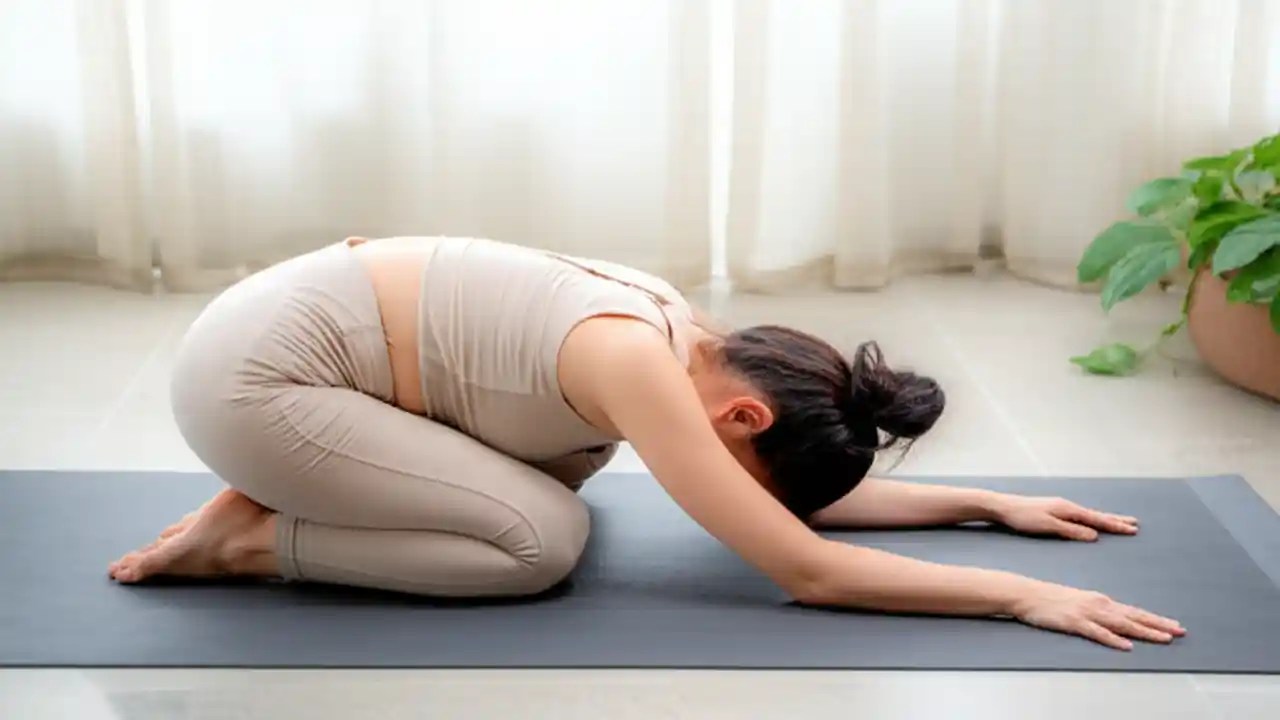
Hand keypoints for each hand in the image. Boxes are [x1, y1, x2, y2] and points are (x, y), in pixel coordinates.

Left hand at [993, 495, 1137, 540]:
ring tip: (1119, 521)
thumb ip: (1071, 531)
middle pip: (1096, 514)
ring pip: (1089, 514)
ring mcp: (1061, 507)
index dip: (1115, 525)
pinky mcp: (1054, 511)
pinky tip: (1090, 521)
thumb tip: (1094, 535)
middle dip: (1115, 520)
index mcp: (1068, 510)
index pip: (1097, 519)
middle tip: (1134, 524)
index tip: (1132, 530)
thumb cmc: (1023, 517)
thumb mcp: (1048, 526)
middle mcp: (1067, 506)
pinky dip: (1091, 518)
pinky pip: (1080, 515)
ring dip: (1105, 518)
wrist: (1003, 507)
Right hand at [1012, 582, 1185, 649]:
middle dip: (1159, 624)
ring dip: (1145, 631)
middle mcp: (1099, 605)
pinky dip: (1113, 639)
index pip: (1134, 612)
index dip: (1155, 619)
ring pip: (1122, 624)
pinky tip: (1127, 646)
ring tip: (1164, 638)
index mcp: (1100, 601)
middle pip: (1134, 617)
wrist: (1027, 594)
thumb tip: (1115, 620)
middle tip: (1180, 631)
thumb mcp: (1078, 601)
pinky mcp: (1074, 622)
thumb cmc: (1050, 598)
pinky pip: (1098, 633)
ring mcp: (1087, 613)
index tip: (1174, 625)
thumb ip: (1097, 610)